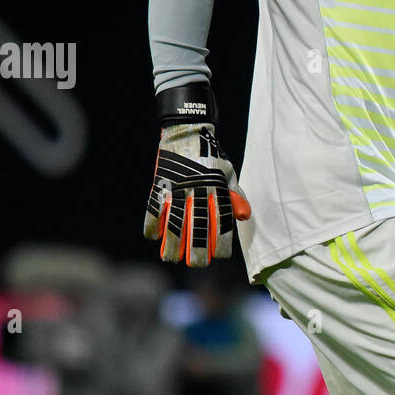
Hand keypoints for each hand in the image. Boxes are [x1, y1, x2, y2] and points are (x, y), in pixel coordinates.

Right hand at [144, 123, 250, 264]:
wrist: (188, 129)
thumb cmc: (212, 156)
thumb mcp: (228, 173)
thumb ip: (235, 196)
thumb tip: (242, 217)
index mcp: (217, 188)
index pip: (221, 220)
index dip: (221, 241)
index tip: (220, 256)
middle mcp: (198, 189)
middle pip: (197, 226)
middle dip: (197, 249)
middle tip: (197, 264)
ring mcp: (177, 186)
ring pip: (174, 221)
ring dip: (172, 243)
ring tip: (172, 259)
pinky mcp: (161, 183)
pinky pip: (154, 207)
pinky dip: (152, 224)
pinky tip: (154, 237)